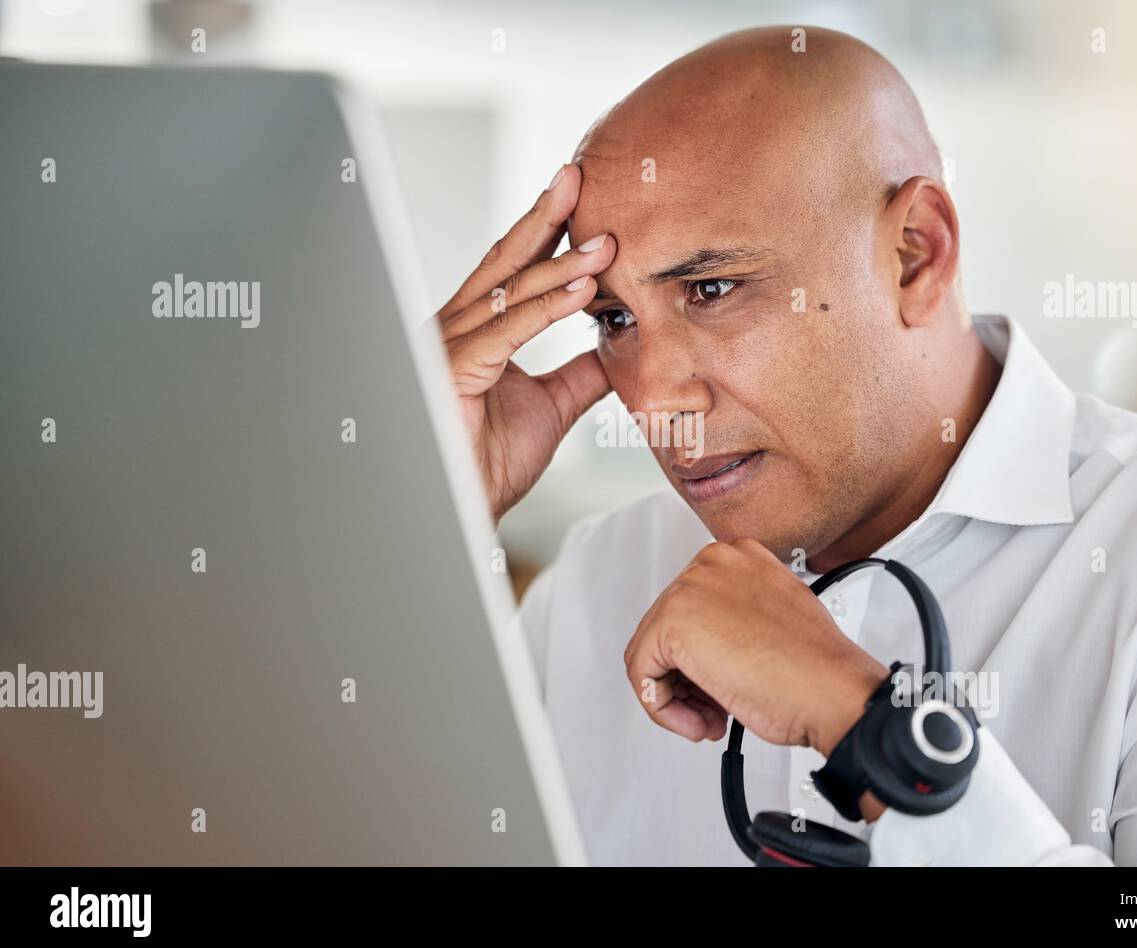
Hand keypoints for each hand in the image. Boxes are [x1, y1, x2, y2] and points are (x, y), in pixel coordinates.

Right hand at [436, 164, 616, 521]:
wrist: (464, 512)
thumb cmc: (490, 462)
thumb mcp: (552, 407)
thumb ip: (581, 374)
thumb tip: (616, 348)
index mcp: (476, 331)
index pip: (515, 269)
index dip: (547, 231)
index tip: (585, 197)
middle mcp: (457, 328)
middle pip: (505, 260)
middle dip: (544, 216)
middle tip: (580, 175)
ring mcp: (449, 346)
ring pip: (510, 292)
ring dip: (560, 264)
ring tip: (607, 241)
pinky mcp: (452, 371)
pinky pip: (507, 332)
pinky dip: (547, 309)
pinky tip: (584, 290)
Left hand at [624, 539, 890, 760]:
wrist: (832, 690)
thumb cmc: (815, 669)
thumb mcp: (772, 619)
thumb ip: (736, 616)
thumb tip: (709, 642)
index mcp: (738, 556)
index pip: (692, 609)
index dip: (702, 657)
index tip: (722, 681)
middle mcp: (712, 563)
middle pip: (668, 631)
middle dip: (688, 680)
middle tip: (716, 709)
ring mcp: (689, 589)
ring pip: (651, 652)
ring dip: (679, 697)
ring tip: (712, 718)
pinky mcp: (672, 623)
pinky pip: (642, 673)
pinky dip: (664, 708)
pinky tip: (701, 721)